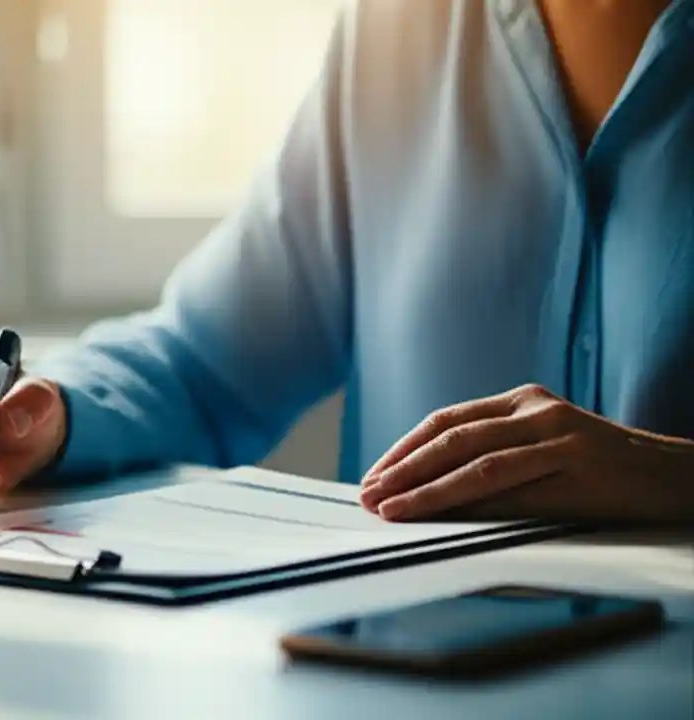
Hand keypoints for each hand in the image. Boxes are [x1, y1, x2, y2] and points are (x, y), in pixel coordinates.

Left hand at [359, 384, 693, 522]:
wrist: (675, 478)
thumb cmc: (598, 474)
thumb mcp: (539, 457)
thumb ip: (490, 464)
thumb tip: (421, 494)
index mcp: (520, 401)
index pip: (445, 422)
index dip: (403, 450)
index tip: (371, 478)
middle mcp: (535, 410)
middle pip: (451, 437)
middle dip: (402, 468)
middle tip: (367, 495)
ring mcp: (558, 434)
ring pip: (476, 462)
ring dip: (427, 489)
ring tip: (391, 509)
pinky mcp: (579, 463)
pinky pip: (516, 486)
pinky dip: (473, 503)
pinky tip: (444, 516)